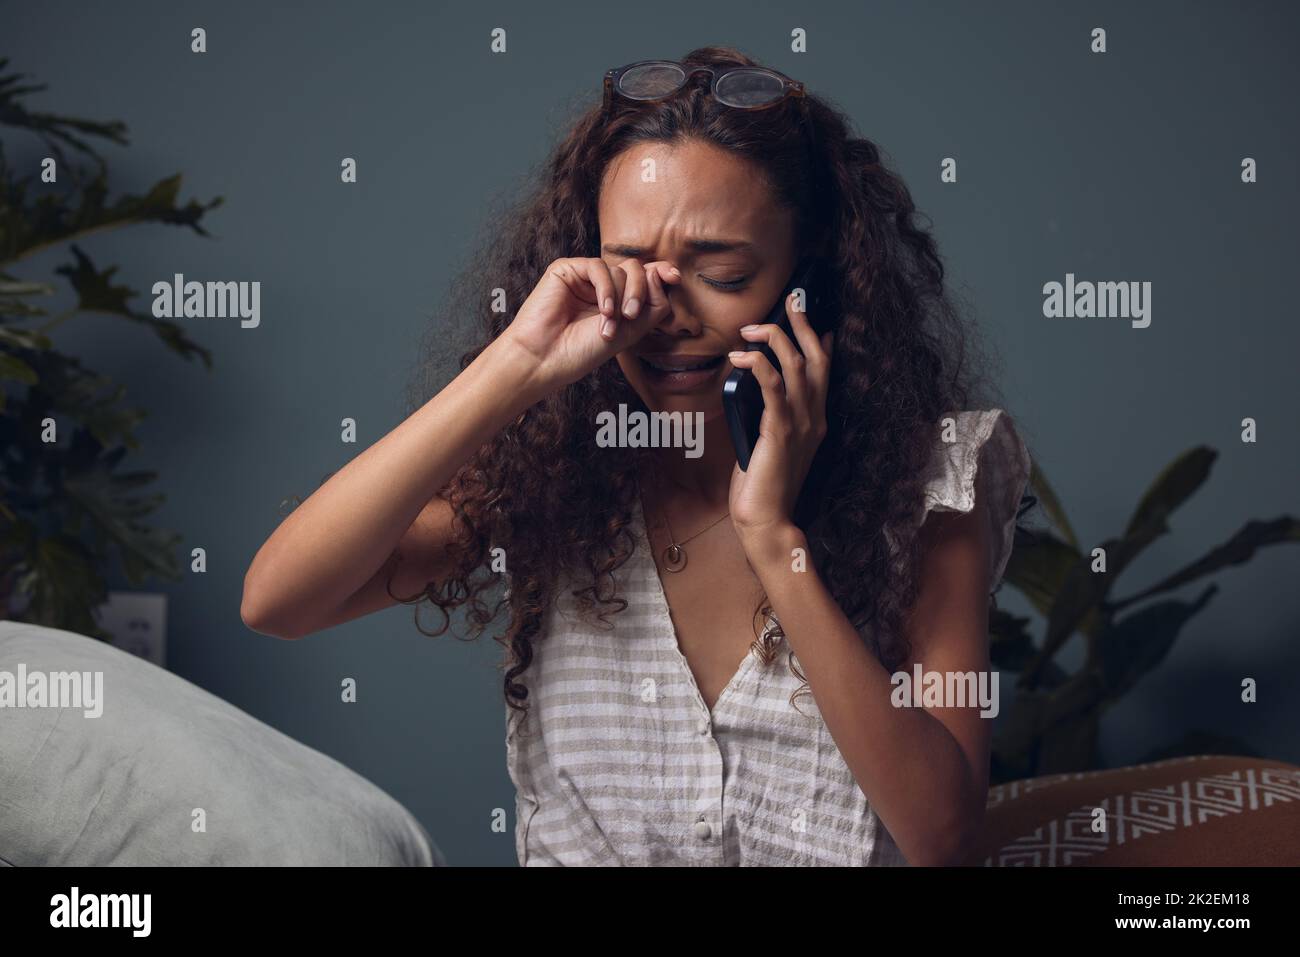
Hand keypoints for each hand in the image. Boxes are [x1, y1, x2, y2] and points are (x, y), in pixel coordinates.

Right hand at [497, 256, 679, 395]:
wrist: (547, 359)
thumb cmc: (582, 351)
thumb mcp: (630, 332)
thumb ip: (652, 305)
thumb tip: (663, 274)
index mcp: (616, 299)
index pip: (644, 278)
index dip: (661, 273)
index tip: (675, 277)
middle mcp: (601, 286)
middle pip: (636, 271)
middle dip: (640, 292)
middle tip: (631, 317)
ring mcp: (583, 277)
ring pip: (620, 269)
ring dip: (621, 299)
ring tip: (608, 326)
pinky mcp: (566, 270)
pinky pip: (598, 267)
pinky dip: (606, 289)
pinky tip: (603, 311)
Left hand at [726, 292, 834, 544]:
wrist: (766, 519)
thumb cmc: (762, 486)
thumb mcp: (771, 444)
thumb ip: (771, 418)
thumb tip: (760, 395)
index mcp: (816, 420)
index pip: (824, 371)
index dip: (819, 341)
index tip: (813, 317)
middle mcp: (815, 417)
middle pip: (816, 357)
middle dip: (803, 324)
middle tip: (791, 299)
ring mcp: (801, 423)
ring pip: (795, 364)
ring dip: (773, 338)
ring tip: (750, 328)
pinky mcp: (780, 430)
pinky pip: (772, 386)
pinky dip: (758, 365)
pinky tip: (740, 357)